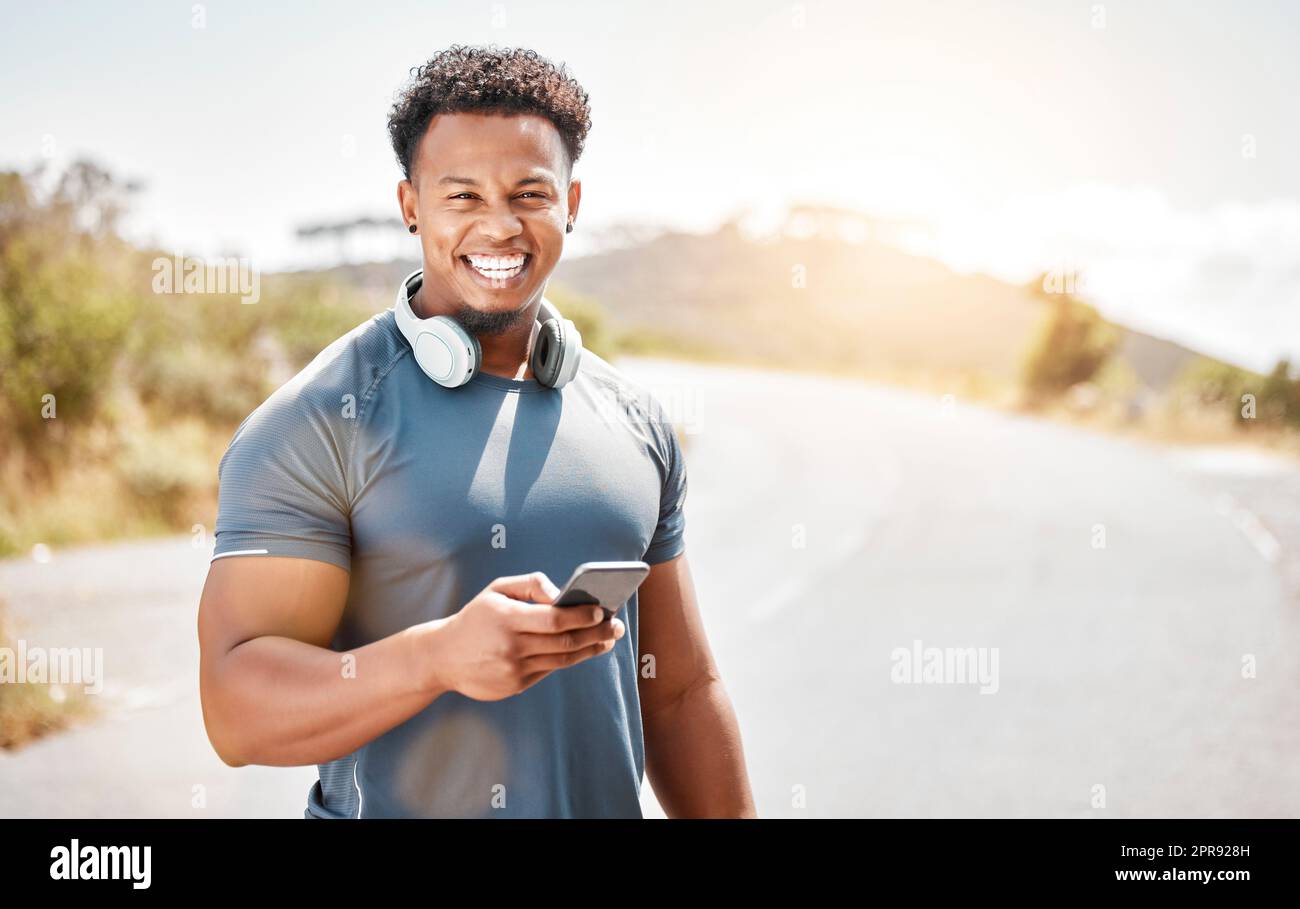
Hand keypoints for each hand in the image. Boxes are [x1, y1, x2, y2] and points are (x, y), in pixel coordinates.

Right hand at [429, 571, 624, 700]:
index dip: (582, 616)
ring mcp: (514, 670)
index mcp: (507, 618)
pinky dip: (570, 659)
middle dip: (597, 633)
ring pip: (563, 659)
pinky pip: (550, 670)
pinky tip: (585, 649)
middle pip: (565, 642)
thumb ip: (531, 584)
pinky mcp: (515, 686)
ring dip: (590, 649)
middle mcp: (511, 647)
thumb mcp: (496, 590)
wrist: (443, 657)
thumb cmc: (477, 617)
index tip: (602, 610)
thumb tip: (562, 593)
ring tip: (608, 639)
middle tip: (617, 626)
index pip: (554, 620)